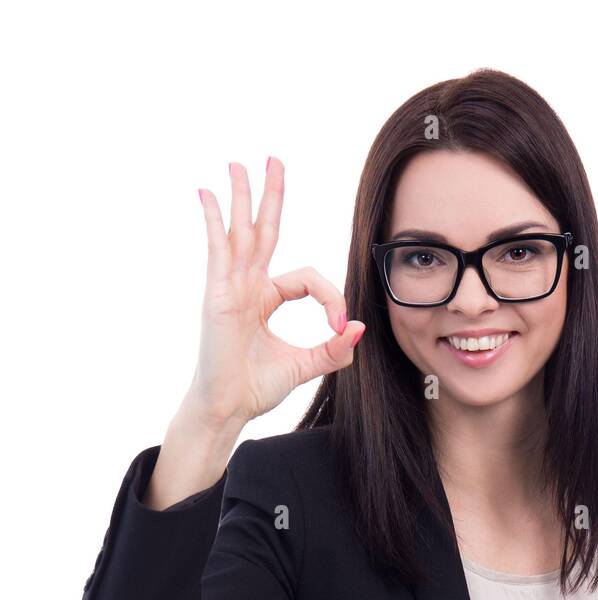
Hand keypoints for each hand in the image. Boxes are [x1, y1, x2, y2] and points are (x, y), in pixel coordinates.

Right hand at [189, 157, 364, 427]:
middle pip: (263, 232)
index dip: (330, 298)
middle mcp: (247, 286)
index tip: (339, 326)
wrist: (228, 409)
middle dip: (270, 196)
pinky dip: (213, 222)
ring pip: (240, 232)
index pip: (306, 279)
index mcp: (266, 299)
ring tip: (238, 164)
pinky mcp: (218, 295)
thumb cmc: (255, 388)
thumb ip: (333, 349)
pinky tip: (207, 194)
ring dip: (241, 197)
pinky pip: (218, 250)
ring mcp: (230, 288)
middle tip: (274, 160)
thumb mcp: (305, 365)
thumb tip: (358, 327)